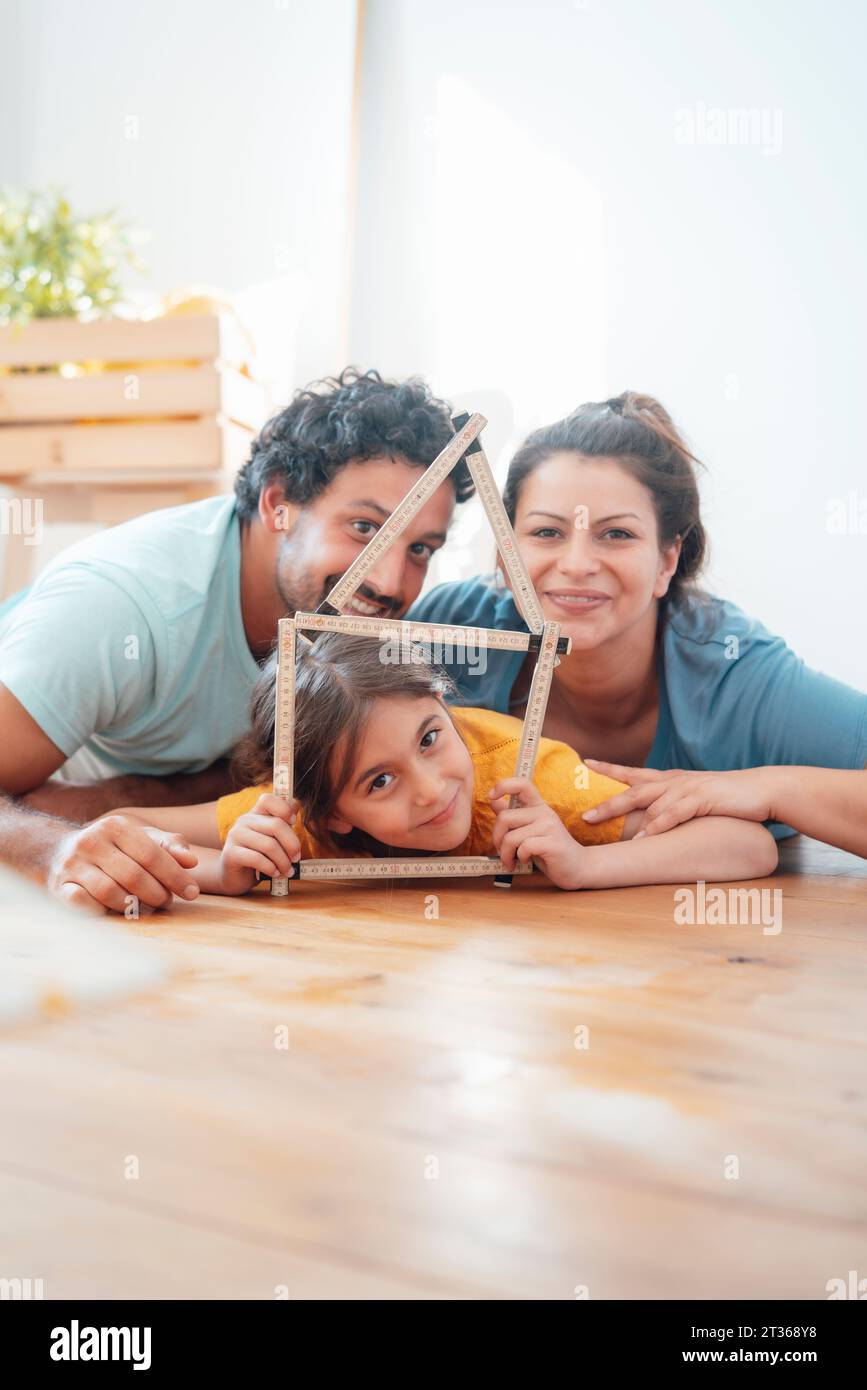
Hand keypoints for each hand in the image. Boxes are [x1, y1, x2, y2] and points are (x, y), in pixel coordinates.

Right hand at [47, 817, 199, 914]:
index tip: (192, 893)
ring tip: (143, 906)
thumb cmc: (116, 848)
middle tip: (167, 902)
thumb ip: (170, 846)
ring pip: (111, 893)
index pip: (151, 855)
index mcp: (116, 826)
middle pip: (133, 876)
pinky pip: (85, 905)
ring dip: (133, 906)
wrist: (61, 852)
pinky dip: (104, 911)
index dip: (175, 876)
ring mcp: (72, 865)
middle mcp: (91, 841)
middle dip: (157, 894)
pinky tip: (113, 910)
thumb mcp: (143, 839)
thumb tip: (190, 861)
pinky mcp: (59, 887)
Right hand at [221, 793, 301, 894]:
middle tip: (296, 858)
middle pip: (276, 825)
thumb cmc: (257, 855)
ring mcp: (235, 836)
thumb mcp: (271, 837)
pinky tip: (275, 873)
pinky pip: (257, 859)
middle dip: (292, 844)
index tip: (294, 822)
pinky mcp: (230, 854)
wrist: (233, 875)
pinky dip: (271, 868)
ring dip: (283, 861)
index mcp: (256, 813)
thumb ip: (283, 822)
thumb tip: (296, 805)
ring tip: (287, 871)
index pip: (268, 799)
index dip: (285, 808)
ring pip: (269, 845)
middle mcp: (244, 821)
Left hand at [488, 777, 583, 888]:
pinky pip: (524, 848)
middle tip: (502, 852)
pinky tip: (526, 861)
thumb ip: (512, 816)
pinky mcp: (552, 843)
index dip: (503, 785)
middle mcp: (544, 812)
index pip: (522, 784)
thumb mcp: (528, 830)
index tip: (491, 796)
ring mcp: (550, 827)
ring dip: (506, 854)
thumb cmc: (548, 850)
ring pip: (511, 837)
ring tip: (512, 861)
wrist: (577, 867)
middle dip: (496, 839)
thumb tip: (494, 800)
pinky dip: (519, 858)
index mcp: (538, 806)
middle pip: (504, 817)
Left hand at [580, 760, 773, 836]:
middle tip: (584, 814)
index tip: (584, 764)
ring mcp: (688, 789)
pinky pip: (674, 814)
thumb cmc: (727, 797)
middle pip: (632, 789)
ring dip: (625, 816)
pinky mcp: (702, 800)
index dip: (608, 769)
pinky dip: (657, 826)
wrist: (762, 789)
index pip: (633, 773)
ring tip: (604, 830)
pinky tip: (643, 839)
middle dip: (607, 801)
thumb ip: (674, 802)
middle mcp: (675, 781)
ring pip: (649, 801)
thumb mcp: (695, 795)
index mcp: (671, 779)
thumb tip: (653, 816)